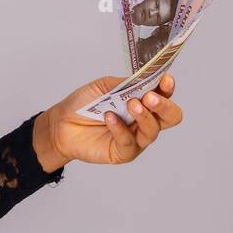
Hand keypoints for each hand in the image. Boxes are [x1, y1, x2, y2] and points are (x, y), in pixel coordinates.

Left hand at [36, 73, 183, 167]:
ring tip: (130, 104)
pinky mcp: (124, 152)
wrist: (61, 124)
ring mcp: (136, 138)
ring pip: (153, 130)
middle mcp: (144, 120)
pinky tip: (109, 117)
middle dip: (164, 105)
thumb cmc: (84, 104)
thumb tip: (144, 80)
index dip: (168, 88)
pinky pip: (129, 142)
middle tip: (150, 97)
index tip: (165, 79)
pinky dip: (120, 128)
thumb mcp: (104, 86)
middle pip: (171, 116)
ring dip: (143, 116)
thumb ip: (125, 84)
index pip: (164, 95)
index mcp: (143, 101)